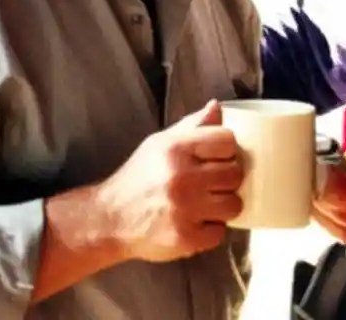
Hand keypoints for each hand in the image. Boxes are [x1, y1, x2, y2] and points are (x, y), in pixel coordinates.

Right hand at [97, 100, 243, 262]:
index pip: (227, 140)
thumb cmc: (138, 178)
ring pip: (234, 204)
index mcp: (175, 148)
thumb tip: (217, 107)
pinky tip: (196, 222)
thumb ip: (192, 126)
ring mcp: (184, 210)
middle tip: (213, 183)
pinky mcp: (185, 238)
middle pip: (235, 173)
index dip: (226, 150)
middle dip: (228, 178)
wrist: (110, 219)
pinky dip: (211, 230)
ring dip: (224, 205)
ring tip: (207, 203)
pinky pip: (220, 233)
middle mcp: (181, 177)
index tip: (218, 158)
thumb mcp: (159, 143)